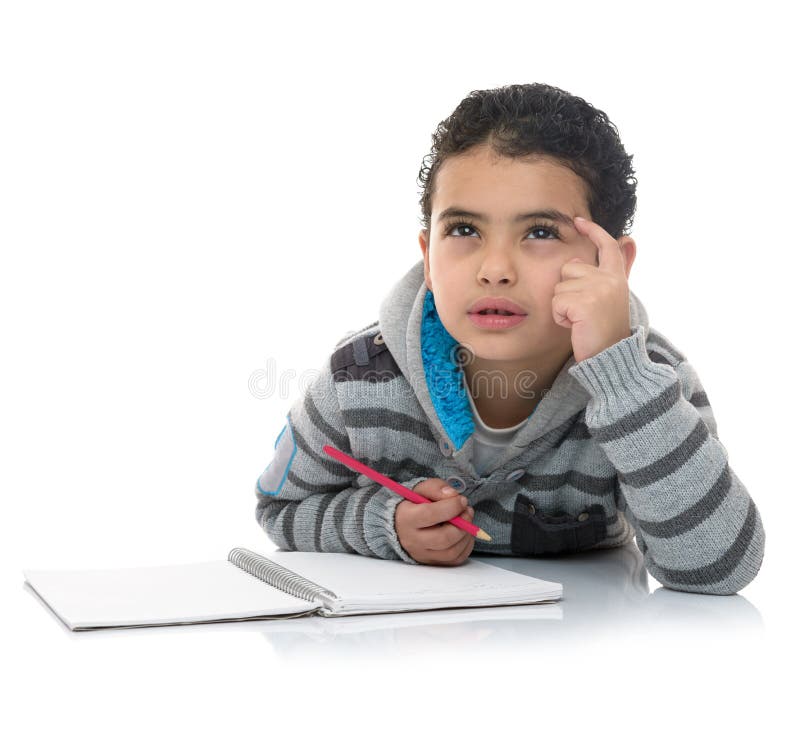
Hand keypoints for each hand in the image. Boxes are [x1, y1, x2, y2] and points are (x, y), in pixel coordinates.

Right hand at [395, 478, 474, 565]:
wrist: (403, 524)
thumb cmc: (414, 505)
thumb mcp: (421, 490)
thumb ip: (436, 488)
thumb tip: (453, 495)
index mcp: (406, 518)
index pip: (430, 514)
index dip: (451, 506)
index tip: (462, 500)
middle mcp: (412, 540)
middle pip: (443, 538)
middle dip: (462, 524)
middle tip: (467, 511)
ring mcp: (422, 555)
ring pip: (451, 551)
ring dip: (466, 535)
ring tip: (467, 521)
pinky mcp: (432, 562)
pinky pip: (456, 559)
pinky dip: (466, 545)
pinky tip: (464, 533)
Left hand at [552, 216, 632, 362]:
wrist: (610, 359)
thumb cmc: (604, 332)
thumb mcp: (610, 298)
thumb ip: (608, 274)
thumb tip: (622, 240)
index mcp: (617, 278)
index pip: (607, 246)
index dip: (593, 231)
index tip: (578, 220)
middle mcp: (610, 280)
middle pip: (569, 268)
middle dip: (567, 289)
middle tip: (583, 312)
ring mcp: (599, 290)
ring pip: (559, 287)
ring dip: (562, 306)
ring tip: (580, 321)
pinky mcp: (585, 303)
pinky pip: (556, 302)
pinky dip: (560, 317)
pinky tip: (576, 326)